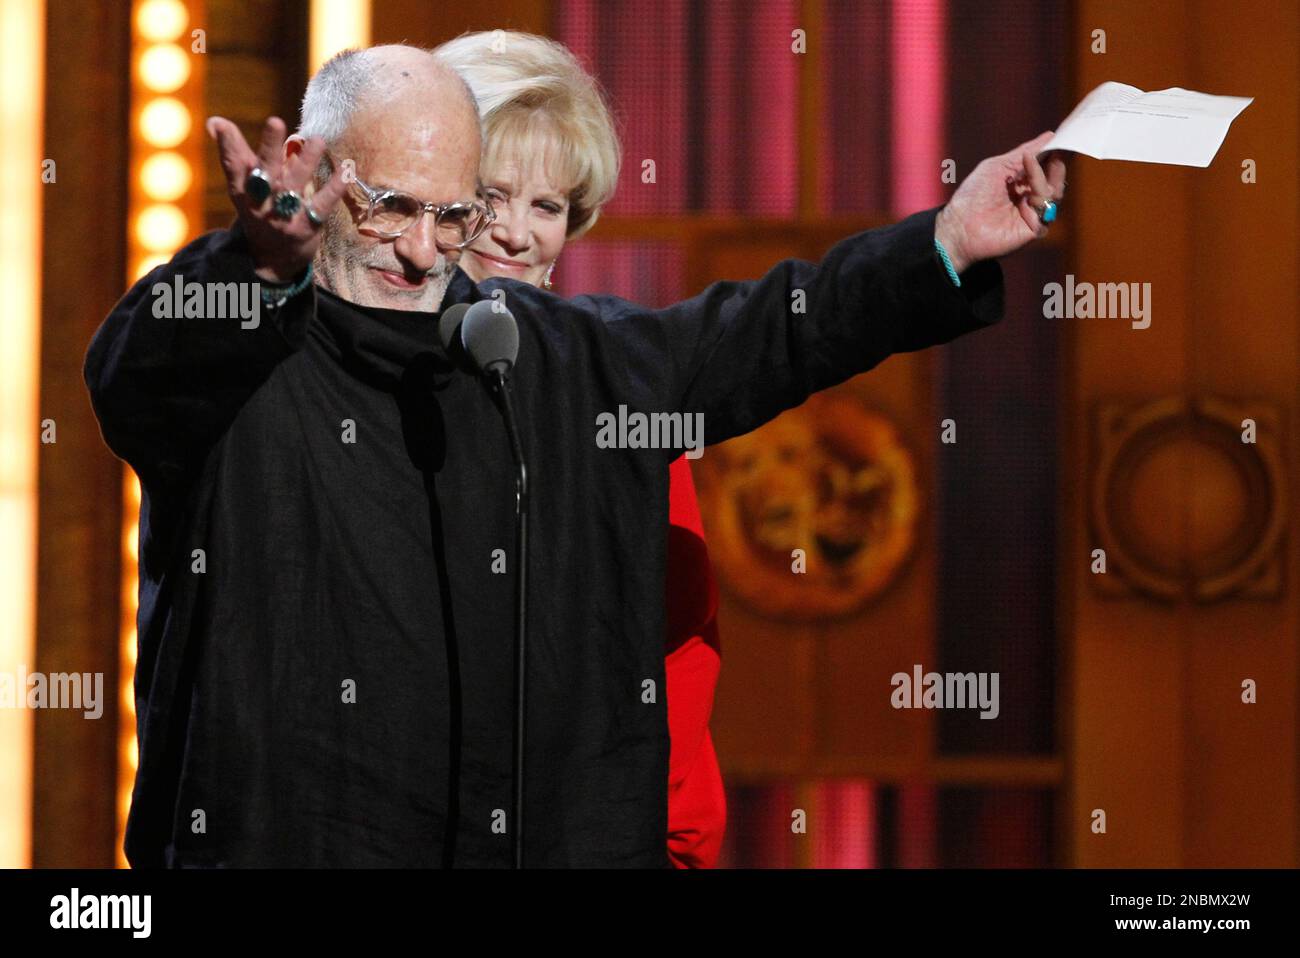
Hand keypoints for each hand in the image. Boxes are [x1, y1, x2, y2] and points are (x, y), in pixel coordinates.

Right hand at [205, 115, 346, 283]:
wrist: (273, 260)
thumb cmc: (259, 210)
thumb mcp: (243, 187)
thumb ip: (234, 153)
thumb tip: (215, 121)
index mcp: (242, 191)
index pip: (233, 165)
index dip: (228, 145)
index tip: (223, 124)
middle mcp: (261, 203)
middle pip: (264, 173)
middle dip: (268, 148)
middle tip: (275, 121)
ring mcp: (284, 216)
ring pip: (294, 185)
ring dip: (306, 161)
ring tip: (318, 140)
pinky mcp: (307, 227)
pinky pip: (322, 205)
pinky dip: (334, 188)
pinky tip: (345, 172)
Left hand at [935, 130, 1067, 272]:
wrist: (959, 226)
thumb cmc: (972, 195)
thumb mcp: (998, 166)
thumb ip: (1023, 153)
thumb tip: (1050, 135)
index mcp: (1022, 183)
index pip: (1046, 166)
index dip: (1053, 153)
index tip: (1059, 138)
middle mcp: (1030, 198)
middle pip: (1055, 178)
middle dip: (1054, 162)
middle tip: (1053, 150)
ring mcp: (1034, 214)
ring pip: (1054, 192)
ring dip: (1043, 175)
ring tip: (1030, 163)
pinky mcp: (1035, 228)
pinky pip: (1047, 209)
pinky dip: (1041, 192)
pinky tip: (1027, 184)